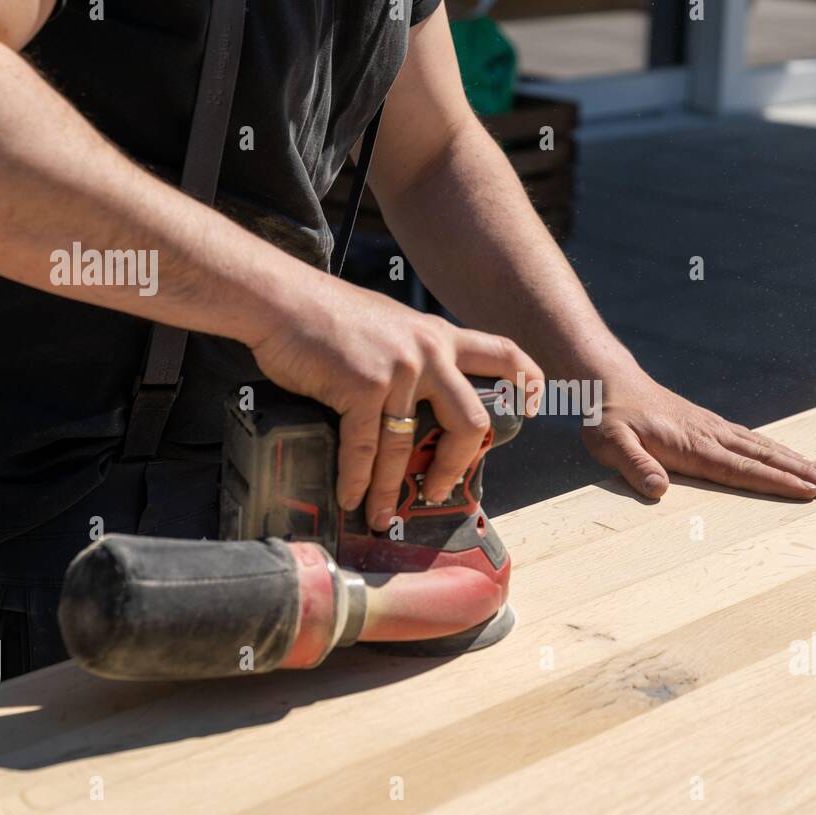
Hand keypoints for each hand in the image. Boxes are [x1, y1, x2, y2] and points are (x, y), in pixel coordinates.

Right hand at [251, 277, 541, 529]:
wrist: (282, 300)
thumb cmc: (327, 314)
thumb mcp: (390, 324)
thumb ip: (413, 355)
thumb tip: (415, 401)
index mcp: (439, 337)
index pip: (503, 354)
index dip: (527, 382)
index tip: (534, 406)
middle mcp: (428, 353)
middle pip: (472, 419)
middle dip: (459, 463)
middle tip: (442, 488)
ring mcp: (398, 371)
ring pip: (410, 446)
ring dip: (392, 489)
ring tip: (382, 514)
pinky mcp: (363, 387)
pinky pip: (366, 448)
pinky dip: (356, 480)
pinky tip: (350, 498)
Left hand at [582, 370, 815, 500]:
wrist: (608, 380)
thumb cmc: (606, 416)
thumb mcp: (609, 443)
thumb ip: (633, 465)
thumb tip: (658, 489)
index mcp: (691, 445)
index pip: (741, 469)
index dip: (775, 482)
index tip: (807, 492)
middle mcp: (710, 434)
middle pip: (765, 456)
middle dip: (802, 473)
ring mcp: (712, 427)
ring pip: (763, 446)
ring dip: (797, 462)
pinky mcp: (708, 424)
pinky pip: (750, 440)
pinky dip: (776, 450)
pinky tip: (787, 458)